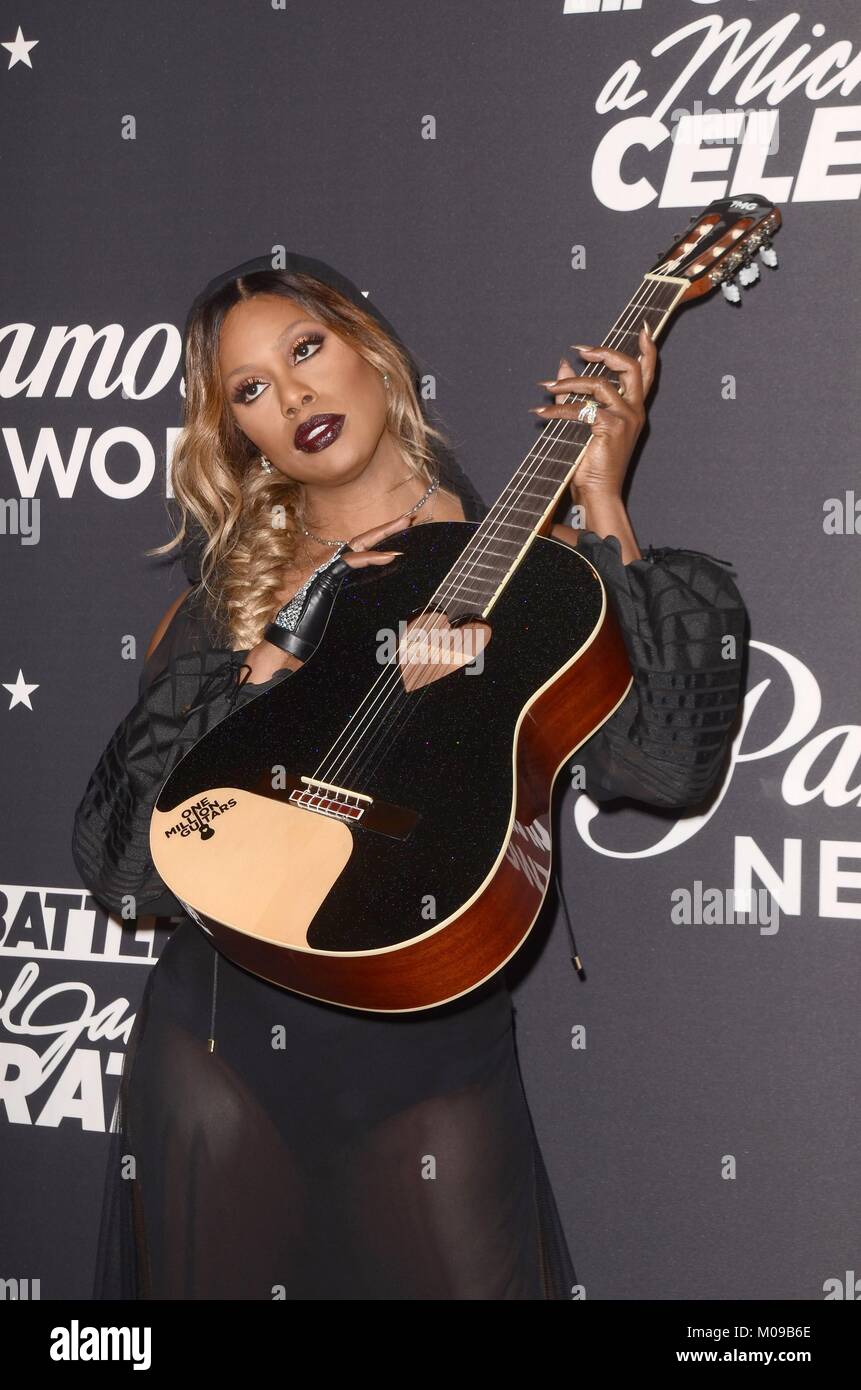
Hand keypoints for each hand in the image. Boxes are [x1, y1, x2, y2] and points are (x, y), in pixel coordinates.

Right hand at [244, 512, 412, 681]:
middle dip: (386, 528)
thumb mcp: (345, 619)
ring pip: (357, 544)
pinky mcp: (324, 579)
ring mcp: (326, 571)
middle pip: (362, 541)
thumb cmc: (313, 635)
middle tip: (409, 518)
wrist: (288, 644)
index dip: (382, 541)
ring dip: (381, 534)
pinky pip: (349, 562)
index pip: (362, 550)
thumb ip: (361, 610)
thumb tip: (387, 618)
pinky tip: (388, 556)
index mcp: (337, 574)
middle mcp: (331, 568)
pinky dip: (369, 557)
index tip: (403, 535)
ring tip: (404, 525)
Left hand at [530, 323, 656, 497]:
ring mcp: (625, 420)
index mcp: (633, 410)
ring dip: (569, 384)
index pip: (647, 374)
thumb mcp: (584, 423)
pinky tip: (543, 411)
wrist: (597, 494)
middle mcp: (634, 412)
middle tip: (581, 350)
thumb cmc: (591, 464)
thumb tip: (562, 364)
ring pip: (599, 385)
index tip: (644, 327)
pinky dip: (559, 408)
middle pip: (629, 368)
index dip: (647, 349)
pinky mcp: (610, 428)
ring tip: (548, 389)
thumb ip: (577, 392)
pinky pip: (581, 408)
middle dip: (605, 353)